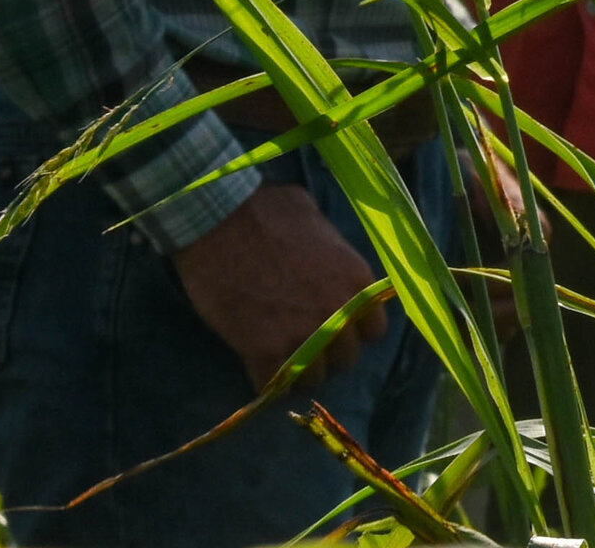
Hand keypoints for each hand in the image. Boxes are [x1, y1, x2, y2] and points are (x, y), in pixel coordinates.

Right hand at [169, 182, 387, 393]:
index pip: (374, 329)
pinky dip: (265, 380)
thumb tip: (332, 265)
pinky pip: (273, 384)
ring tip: (282, 359)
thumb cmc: (268, 210)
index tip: (337, 327)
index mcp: (356, 279)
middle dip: (327, 353)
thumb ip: (334, 255)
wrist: (220, 219)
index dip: (354, 330)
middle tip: (305, 343)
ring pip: (312, 377)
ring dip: (298, 371)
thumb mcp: (319, 223)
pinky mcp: (263, 350)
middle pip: (345, 358)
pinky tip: (258, 366)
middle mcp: (337, 312)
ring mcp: (302, 334)